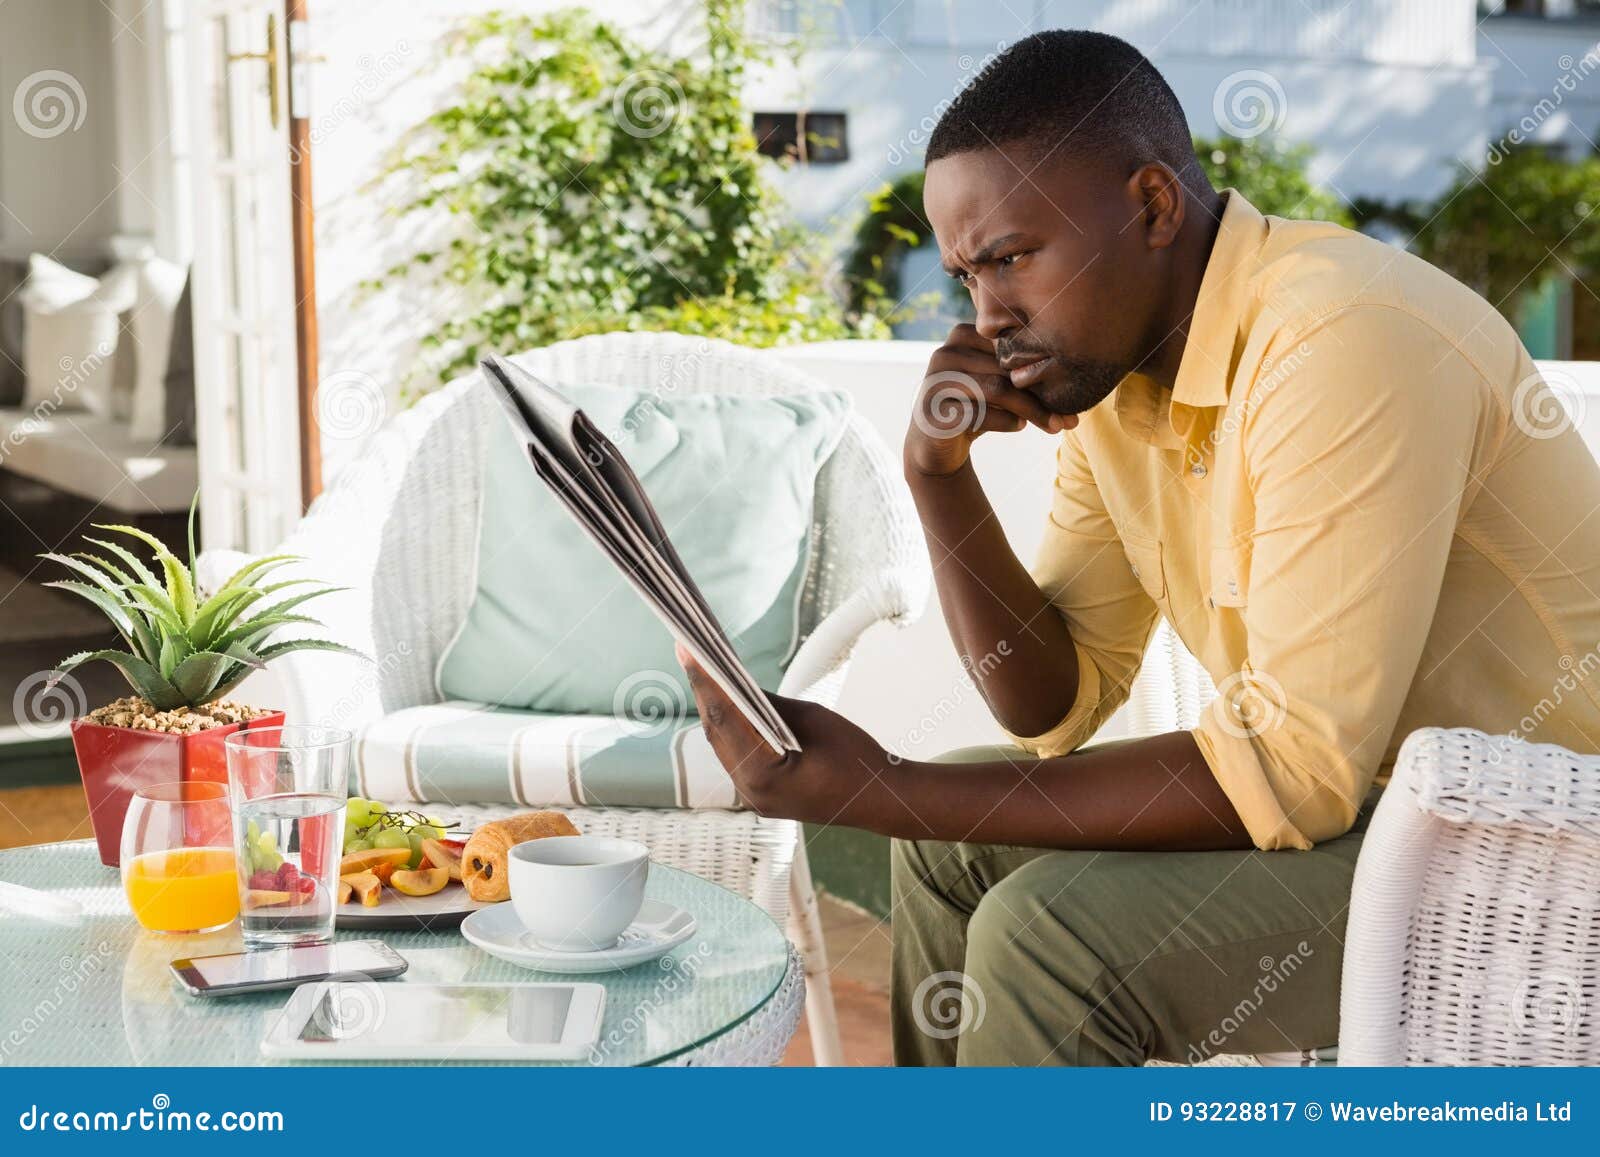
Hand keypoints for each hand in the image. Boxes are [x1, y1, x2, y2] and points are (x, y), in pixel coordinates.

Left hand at [676, 644, 893, 827]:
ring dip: (711, 707)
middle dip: (702, 689)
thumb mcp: (811, 718)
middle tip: (687, 649)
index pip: (725, 719)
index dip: (704, 679)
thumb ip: (768, 704)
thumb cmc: (856, 758)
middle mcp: (751, 792)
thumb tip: (734, 682)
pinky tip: (722, 700)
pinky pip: (735, 754)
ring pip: (721, 744)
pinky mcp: (759, 794)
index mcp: (764, 776)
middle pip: (716, 732)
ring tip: (699, 668)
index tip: (687, 648)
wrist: (882, 798)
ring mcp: (754, 798)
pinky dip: (728, 726)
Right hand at [905, 323, 1072, 477]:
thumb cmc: (974, 407)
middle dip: (1042, 395)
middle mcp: (946, 352)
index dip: (1041, 366)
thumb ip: (1021, 372)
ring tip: (1054, 425)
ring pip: (998, 389)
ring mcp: (936, 380)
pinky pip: (979, 414)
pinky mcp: (932, 410)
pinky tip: (1019, 426)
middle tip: (1070, 416)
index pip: (1010, 346)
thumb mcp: (997, 384)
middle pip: (1007, 369)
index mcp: (964, 335)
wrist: (935, 444)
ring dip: (1032, 410)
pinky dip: (1006, 421)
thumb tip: (1074, 374)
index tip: (1071, 388)